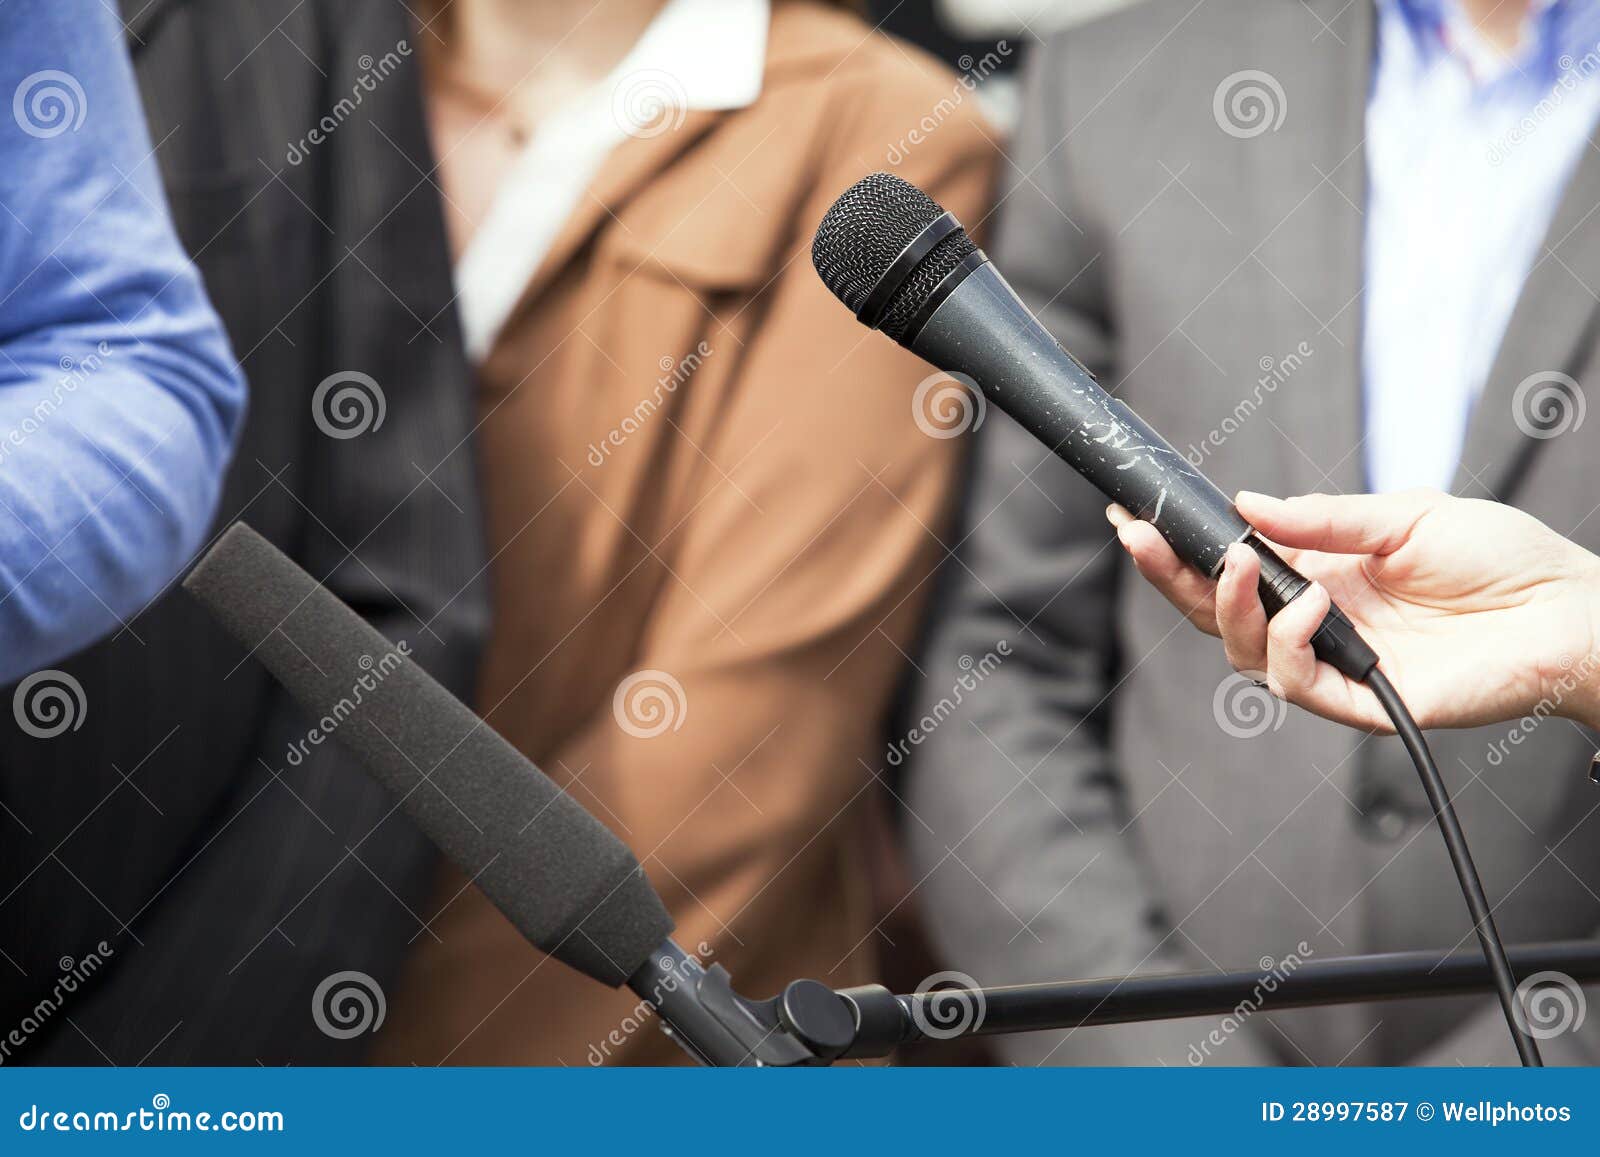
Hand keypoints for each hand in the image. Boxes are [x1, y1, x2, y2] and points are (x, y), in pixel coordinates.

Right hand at [1108, 488, 1599, 732]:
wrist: (1570, 611)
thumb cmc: (1502, 559)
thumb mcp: (1403, 515)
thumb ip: (1322, 518)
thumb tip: (1245, 506)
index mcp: (1320, 576)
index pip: (1231, 570)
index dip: (1180, 550)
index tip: (1136, 517)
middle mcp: (1318, 623)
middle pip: (1218, 615)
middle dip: (1171, 578)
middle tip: (1141, 537)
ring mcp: (1337, 664)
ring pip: (1245, 655)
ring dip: (1230, 609)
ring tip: (1240, 565)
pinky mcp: (1366, 702)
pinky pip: (1300, 686)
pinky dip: (1290, 645)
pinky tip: (1309, 606)